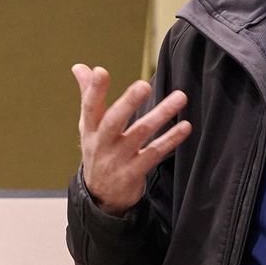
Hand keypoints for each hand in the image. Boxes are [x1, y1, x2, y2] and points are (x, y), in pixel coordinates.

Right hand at [72, 64, 190, 214]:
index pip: (90, 107)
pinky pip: (155, 153)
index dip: (93, 90)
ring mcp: (119, 159)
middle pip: (113, 121)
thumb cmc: (98, 152)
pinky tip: (185, 126)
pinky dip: (170, 139)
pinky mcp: (134, 172)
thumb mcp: (88, 126)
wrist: (100, 197)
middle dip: (127, 103)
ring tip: (180, 97)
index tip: (100, 72)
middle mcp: (103, 143)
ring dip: (160, 115)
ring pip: (140, 134)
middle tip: (143, 85)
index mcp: (90, 129)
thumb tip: (80, 67)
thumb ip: (88, 96)